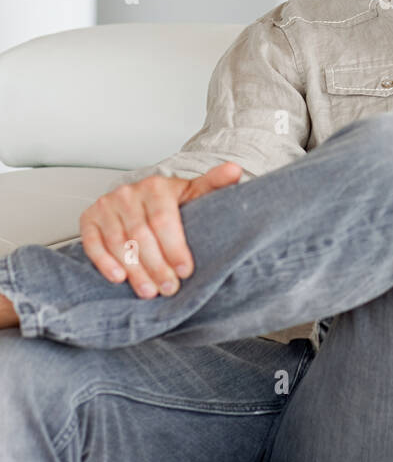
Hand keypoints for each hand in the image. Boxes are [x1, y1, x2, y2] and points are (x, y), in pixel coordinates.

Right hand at [79, 162, 243, 297]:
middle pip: (141, 235)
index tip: (186, 270)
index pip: (163, 219)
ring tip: (149, 290)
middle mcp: (128, 193)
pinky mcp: (89, 218)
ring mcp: (107, 205)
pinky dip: (104, 261)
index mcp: (156, 186)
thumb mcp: (195, 192)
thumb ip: (214, 184)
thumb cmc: (171, 202)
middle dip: (156, 266)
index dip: (174, 248)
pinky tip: (118, 277)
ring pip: (119, 242)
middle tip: (169, 288)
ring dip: (134, 270)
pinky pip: (92, 242)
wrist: (142, 198)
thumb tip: (234, 170)